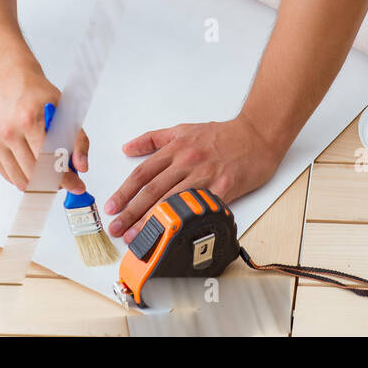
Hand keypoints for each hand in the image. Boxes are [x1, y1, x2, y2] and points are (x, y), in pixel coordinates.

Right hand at [0, 61, 89, 191]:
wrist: (5, 78)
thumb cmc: (36, 93)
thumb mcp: (65, 108)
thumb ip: (77, 139)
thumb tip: (81, 167)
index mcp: (30, 119)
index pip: (51, 160)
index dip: (67, 178)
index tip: (78, 185)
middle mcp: (9, 132)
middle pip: (35, 174)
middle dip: (55, 184)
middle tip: (67, 183)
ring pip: (21, 179)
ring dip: (40, 185)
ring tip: (52, 177)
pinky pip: (9, 175)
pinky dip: (25, 179)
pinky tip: (35, 172)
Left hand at [104, 115, 283, 242]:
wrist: (256, 135)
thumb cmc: (222, 135)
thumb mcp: (183, 129)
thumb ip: (154, 139)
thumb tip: (128, 148)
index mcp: (175, 149)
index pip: (143, 173)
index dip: (125, 192)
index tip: (111, 208)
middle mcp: (187, 162)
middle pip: (152, 190)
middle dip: (131, 212)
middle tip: (117, 229)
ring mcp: (205, 175)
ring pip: (172, 201)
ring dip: (152, 221)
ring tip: (137, 237)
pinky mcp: (223, 187)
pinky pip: (200, 207)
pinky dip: (186, 221)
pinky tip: (175, 233)